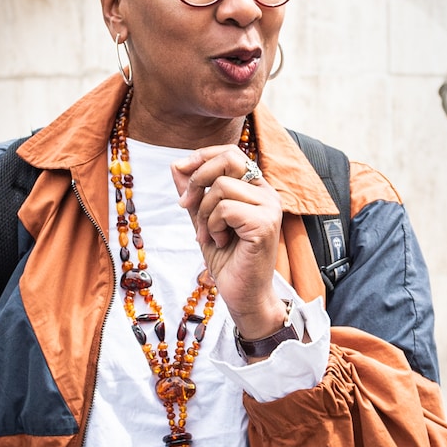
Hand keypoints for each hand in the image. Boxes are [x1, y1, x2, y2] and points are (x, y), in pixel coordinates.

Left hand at [173, 146, 285, 339]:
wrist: (242, 294)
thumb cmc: (227, 259)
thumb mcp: (203, 219)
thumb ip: (193, 193)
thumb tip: (176, 165)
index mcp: (256, 189)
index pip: (231, 152)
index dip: (203, 156)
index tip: (180, 169)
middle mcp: (267, 194)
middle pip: (229, 158)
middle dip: (198, 178)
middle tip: (185, 205)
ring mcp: (270, 208)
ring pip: (222, 186)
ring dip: (204, 213)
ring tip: (209, 235)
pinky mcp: (265, 224)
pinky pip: (226, 208)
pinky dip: (213, 226)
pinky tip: (220, 242)